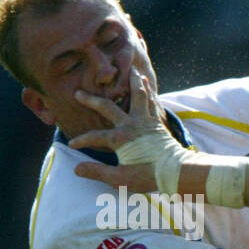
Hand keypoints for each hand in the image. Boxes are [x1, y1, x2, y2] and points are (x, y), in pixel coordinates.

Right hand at [70, 68, 172, 189]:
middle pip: (108, 107)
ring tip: (129, 69)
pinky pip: (151, 102)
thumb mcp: (121, 178)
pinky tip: (146, 82)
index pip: (94, 137)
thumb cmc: (149, 176)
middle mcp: (131, 125)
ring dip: (131, 82)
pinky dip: (148, 91)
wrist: (176, 171)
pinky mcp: (157, 122)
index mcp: (120, 138)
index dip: (81, 141)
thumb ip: (98, 172)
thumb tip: (76, 168)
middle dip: (91, 100)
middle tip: (79, 93)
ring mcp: (145, 121)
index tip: (71, 144)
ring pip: (137, 96)